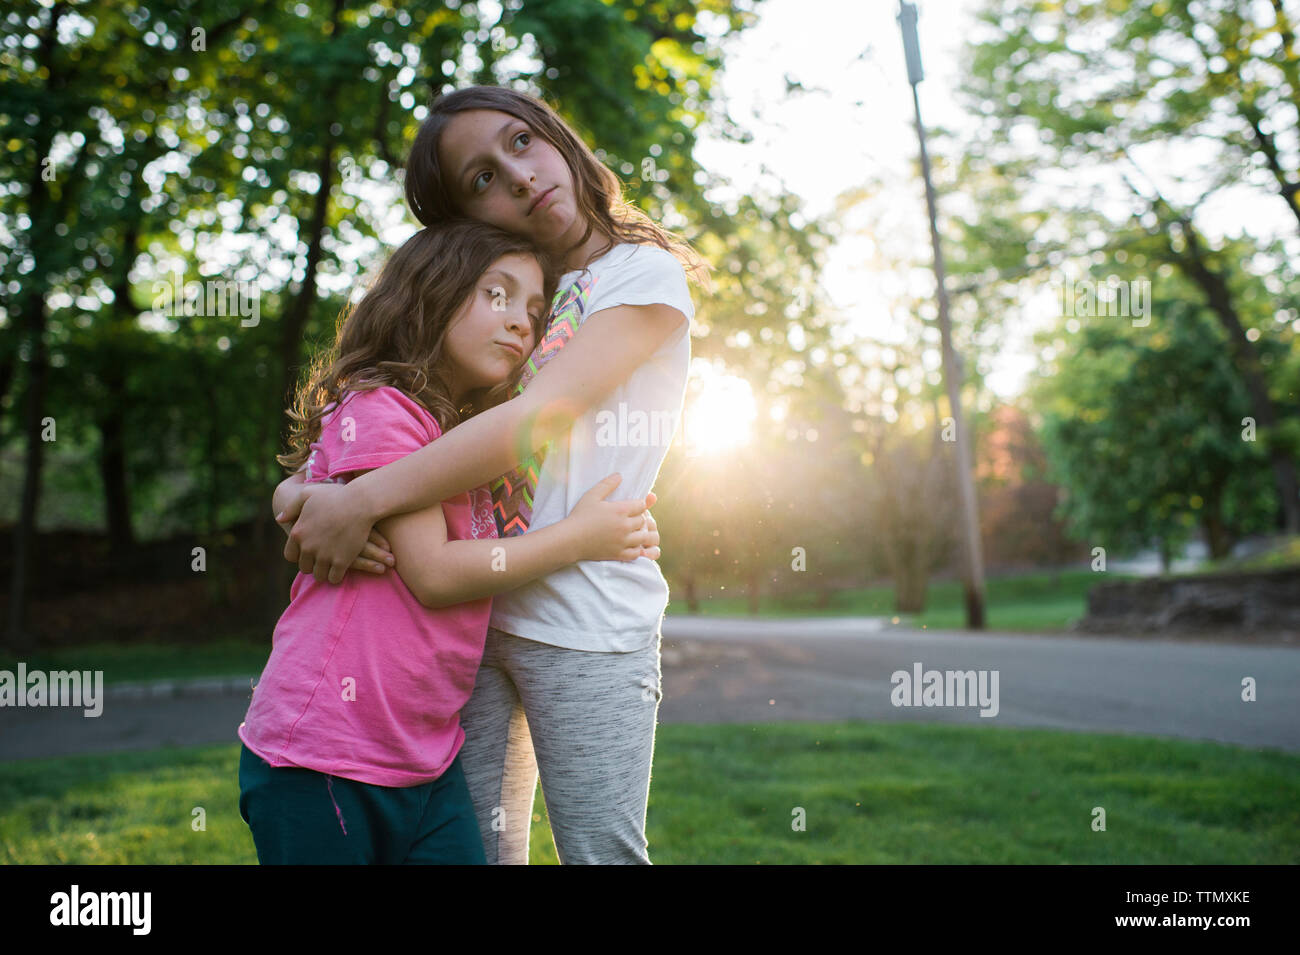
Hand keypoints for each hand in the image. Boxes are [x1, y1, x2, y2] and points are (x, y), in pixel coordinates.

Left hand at [276, 494, 393, 574]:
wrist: (360, 503)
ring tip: (332, 566)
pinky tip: (342, 568)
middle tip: (323, 560)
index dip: (300, 555)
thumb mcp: (308, 494)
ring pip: (319, 575)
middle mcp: (308, 547)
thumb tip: (280, 519)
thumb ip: (291, 507)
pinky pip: (334, 578)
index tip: (310, 552)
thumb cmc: (335, 496)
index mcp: (298, 533)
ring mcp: (324, 556)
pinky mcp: (341, 562)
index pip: (291, 555)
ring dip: (325, 572)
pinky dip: (337, 576)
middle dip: (313, 564)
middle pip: (305, 567)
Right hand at [568, 473, 659, 561]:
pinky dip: (636, 549)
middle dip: (640, 518)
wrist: (570, 539)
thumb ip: (607, 484)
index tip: (633, 506)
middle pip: (643, 521)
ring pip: (643, 537)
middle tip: (632, 518)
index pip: (642, 505)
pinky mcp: (619, 554)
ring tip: (632, 531)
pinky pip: (636, 553)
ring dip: (640, 533)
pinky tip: (630, 544)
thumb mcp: (592, 496)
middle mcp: (625, 526)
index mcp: (620, 510)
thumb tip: (619, 475)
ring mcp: (623, 542)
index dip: (639, 505)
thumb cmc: (580, 516)